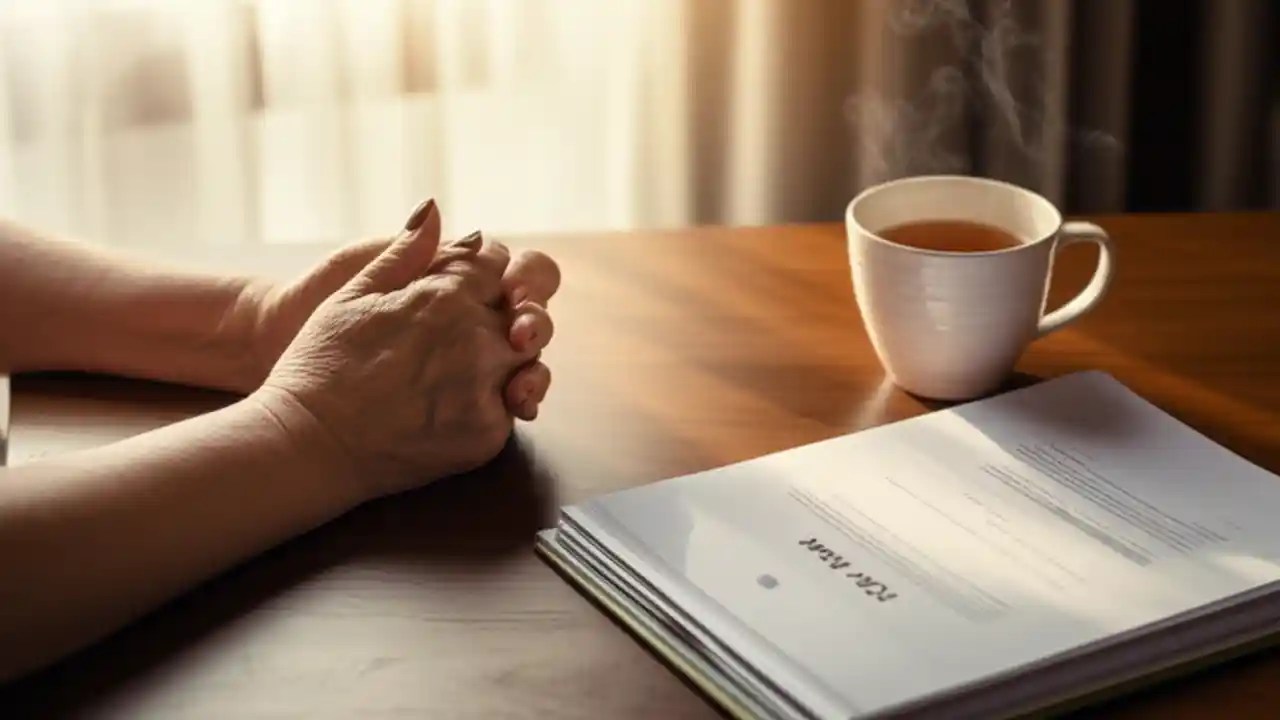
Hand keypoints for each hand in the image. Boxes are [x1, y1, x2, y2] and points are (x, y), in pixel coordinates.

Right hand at [252, 201, 541, 499]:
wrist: (308, 443)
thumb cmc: (321, 364)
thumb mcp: (354, 293)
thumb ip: (406, 252)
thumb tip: (435, 210)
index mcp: (447, 295)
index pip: (500, 263)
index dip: (488, 270)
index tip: (472, 285)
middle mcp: (477, 338)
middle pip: (525, 312)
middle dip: (511, 316)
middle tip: (474, 334)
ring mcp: (487, 387)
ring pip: (528, 361)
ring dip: (510, 361)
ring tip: (468, 372)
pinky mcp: (487, 433)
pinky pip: (511, 408)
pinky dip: (495, 404)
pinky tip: (458, 405)